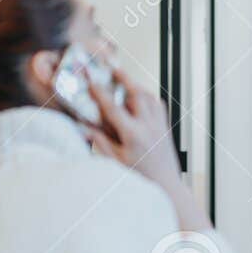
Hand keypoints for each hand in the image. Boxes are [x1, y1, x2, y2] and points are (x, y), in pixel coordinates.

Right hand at [84, 71, 208, 230]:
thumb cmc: (141, 177)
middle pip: (136, 93)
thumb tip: (84, 126)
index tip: (91, 80)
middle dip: (123, 78)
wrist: (166, 186)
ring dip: (135, 86)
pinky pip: (157, 105)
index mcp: (133, 135)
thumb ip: (100, 140)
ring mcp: (160, 125)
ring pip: (148, 97)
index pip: (113, 107)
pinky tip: (139, 97)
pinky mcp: (165, 127)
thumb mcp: (115, 161)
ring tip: (123, 78)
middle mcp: (149, 126)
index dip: (100, 92)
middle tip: (111, 66)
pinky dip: (147, 97)